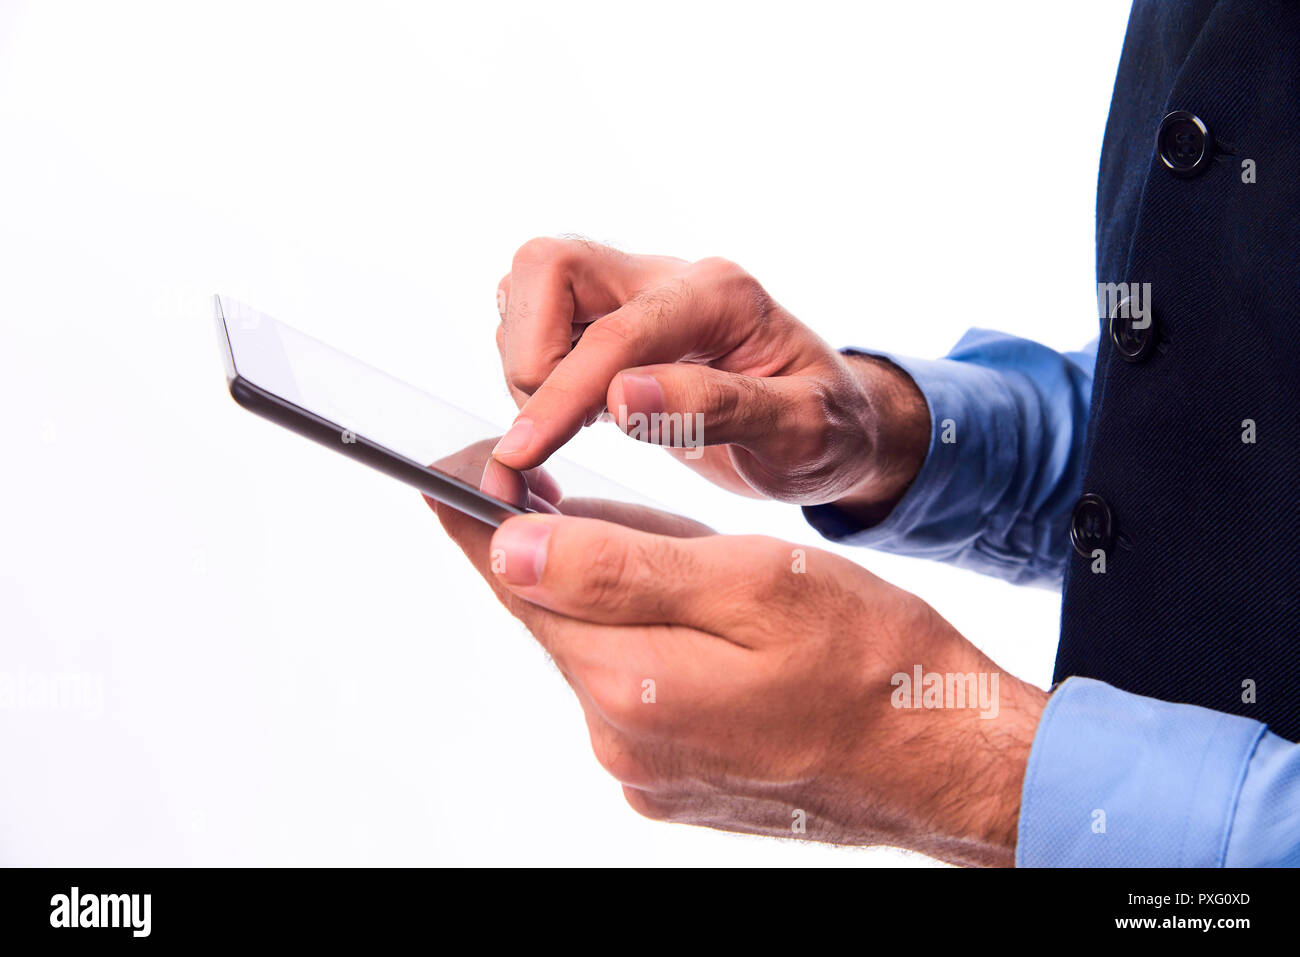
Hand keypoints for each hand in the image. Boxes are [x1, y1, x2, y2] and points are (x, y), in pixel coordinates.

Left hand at [432, 501, 1046, 866]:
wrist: (947, 762)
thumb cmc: (874, 662)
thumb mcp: (754, 583)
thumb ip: (621, 568)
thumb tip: (511, 546)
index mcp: (632, 682)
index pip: (521, 583)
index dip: (481, 521)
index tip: (443, 476)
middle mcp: (622, 738)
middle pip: (560, 615)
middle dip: (573, 548)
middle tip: (587, 492)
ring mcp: (647, 768)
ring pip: (602, 648)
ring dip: (623, 595)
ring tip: (688, 563)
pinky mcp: (675, 780)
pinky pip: (638, 688)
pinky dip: (655, 643)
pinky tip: (711, 627)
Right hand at [492, 238, 929, 521]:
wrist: (833, 427)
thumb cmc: (826, 432)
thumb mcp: (800, 432)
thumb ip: (716, 409)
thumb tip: (621, 395)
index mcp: (722, 297)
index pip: (616, 333)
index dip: (561, 393)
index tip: (523, 454)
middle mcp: (669, 279)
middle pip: (550, 266)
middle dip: (530, 354)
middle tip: (555, 428)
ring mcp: (634, 293)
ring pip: (532, 287)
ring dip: (527, 362)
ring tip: (572, 426)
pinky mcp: (610, 319)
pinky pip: (536, 318)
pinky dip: (531, 368)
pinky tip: (573, 415)